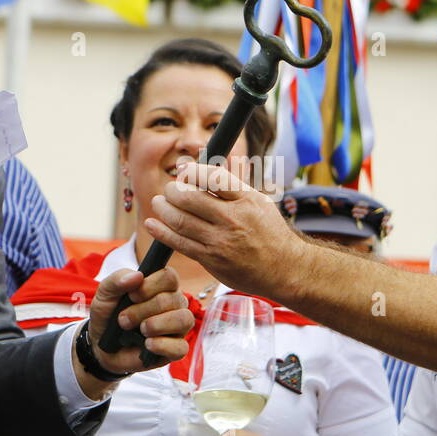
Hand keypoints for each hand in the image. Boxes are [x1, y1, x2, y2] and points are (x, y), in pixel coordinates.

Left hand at [82, 267, 192, 379]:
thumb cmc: (109, 316)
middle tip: (124, 319)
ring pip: (184, 320)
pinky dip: (163, 345)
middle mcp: (174, 305)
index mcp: (161, 287)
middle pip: (174, 299)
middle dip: (144, 310)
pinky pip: (181, 348)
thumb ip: (117, 280)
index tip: (132, 296)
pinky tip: (147, 345)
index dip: (151, 285)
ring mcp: (178, 328)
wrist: (102, 347)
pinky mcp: (176, 350)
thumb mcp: (105, 294)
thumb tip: (138, 275)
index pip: (170, 276)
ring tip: (140, 330)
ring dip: (157, 324)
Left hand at [145, 163, 303, 300]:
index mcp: (246, 200)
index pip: (213, 177)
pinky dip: (161, 232)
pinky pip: (179, 243)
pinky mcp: (211, 260)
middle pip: (190, 198)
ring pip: (180, 220)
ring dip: (163, 208)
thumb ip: (232, 186)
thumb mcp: (259, 201)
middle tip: (170, 189)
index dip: (193, 171)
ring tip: (159, 202)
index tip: (184, 169)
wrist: (284, 269)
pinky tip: (152, 224)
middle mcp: (232, 219)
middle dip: (173, 190)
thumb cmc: (270, 232)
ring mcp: (220, 241)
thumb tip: (202, 167)